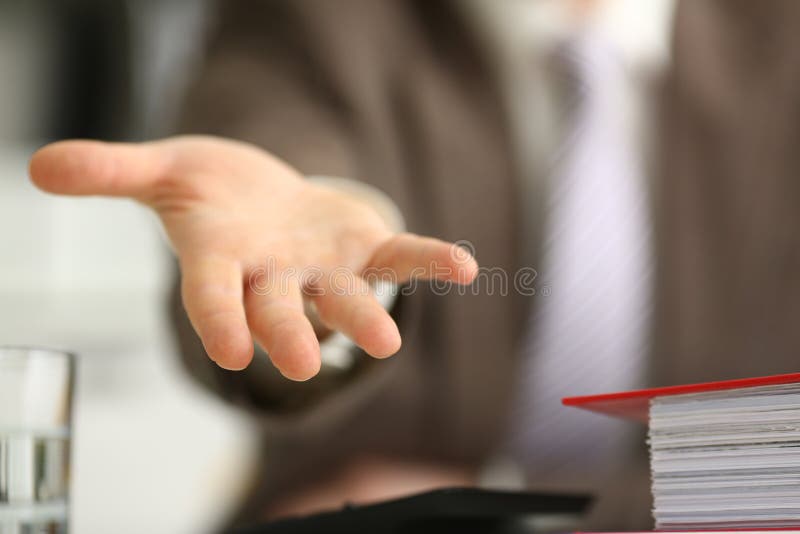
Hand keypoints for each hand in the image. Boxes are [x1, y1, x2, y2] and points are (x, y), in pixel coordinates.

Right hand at [29, 136, 477, 379]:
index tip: (228, 351)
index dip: (215, 319)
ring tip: (388, 341)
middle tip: (300, 367)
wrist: (266, 199)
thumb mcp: (163, 172)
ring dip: (363, 316)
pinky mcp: (363, 249)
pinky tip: (465, 267)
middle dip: (288, 334)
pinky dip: (429, 261)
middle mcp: (273, 277)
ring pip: (342, 297)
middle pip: (278, 310)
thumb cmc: (213, 194)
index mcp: (222, 260)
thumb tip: (40, 165)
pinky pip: (399, 257)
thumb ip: (112, 172)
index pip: (211, 295)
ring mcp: (322, 269)